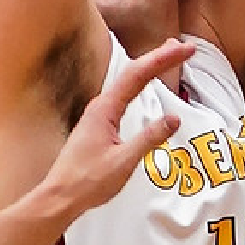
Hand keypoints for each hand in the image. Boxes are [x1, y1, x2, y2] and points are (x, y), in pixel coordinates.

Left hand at [41, 38, 190, 211]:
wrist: (60, 197)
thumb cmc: (87, 182)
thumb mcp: (123, 161)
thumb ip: (149, 138)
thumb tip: (174, 118)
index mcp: (105, 109)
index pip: (138, 75)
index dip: (163, 59)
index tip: (185, 50)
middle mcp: (100, 106)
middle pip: (133, 73)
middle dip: (159, 57)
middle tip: (183, 47)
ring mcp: (98, 115)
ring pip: (127, 83)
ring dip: (149, 68)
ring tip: (167, 56)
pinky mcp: (99, 125)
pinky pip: (123, 97)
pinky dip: (139, 85)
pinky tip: (143, 86)